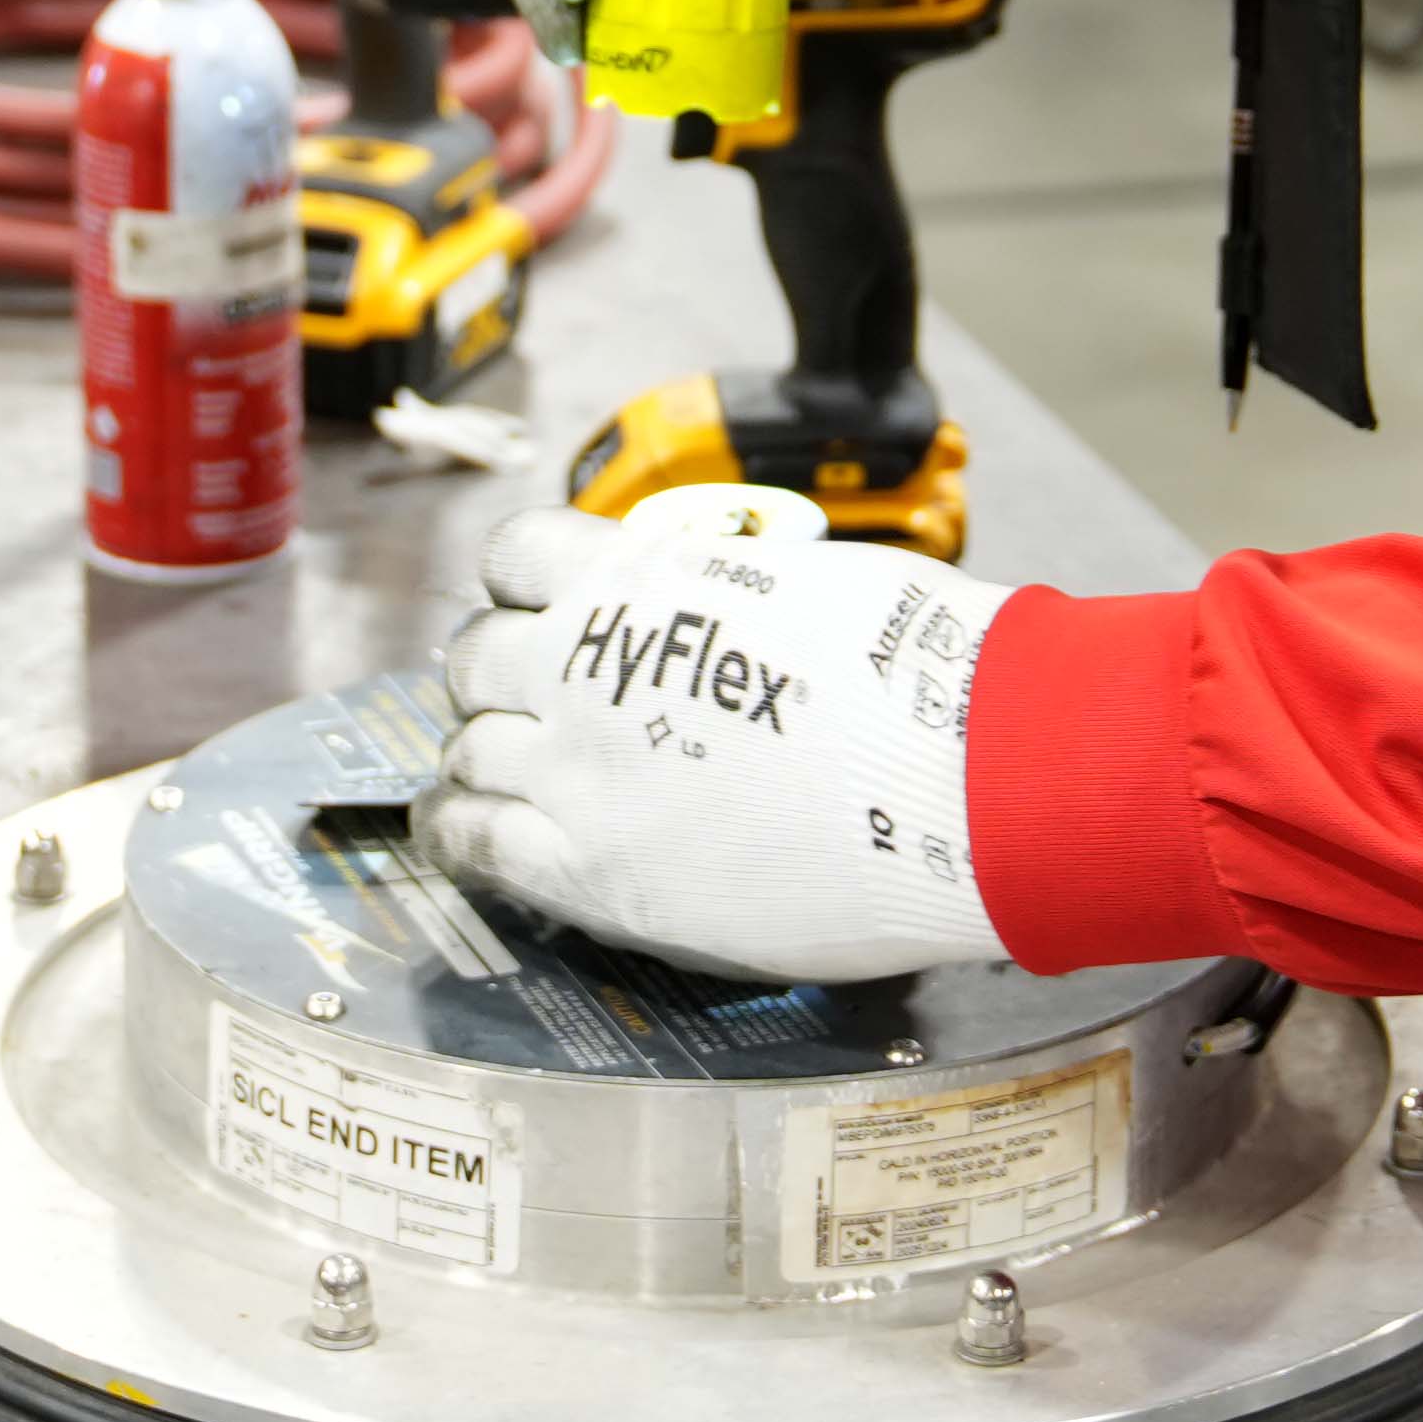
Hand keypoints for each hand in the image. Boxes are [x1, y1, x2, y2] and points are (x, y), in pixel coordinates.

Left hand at [429, 502, 1020, 982]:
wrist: (961, 776)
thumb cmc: (920, 675)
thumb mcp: (808, 582)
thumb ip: (730, 596)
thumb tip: (730, 609)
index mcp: (639, 580)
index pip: (517, 555)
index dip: (529, 589)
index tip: (549, 613)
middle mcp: (585, 664)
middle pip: (478, 659)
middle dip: (504, 679)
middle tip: (546, 711)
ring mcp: (577, 767)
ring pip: (468, 750)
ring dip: (489, 758)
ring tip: (518, 784)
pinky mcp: (591, 866)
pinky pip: (472, 839)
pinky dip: (460, 832)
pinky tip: (470, 836)